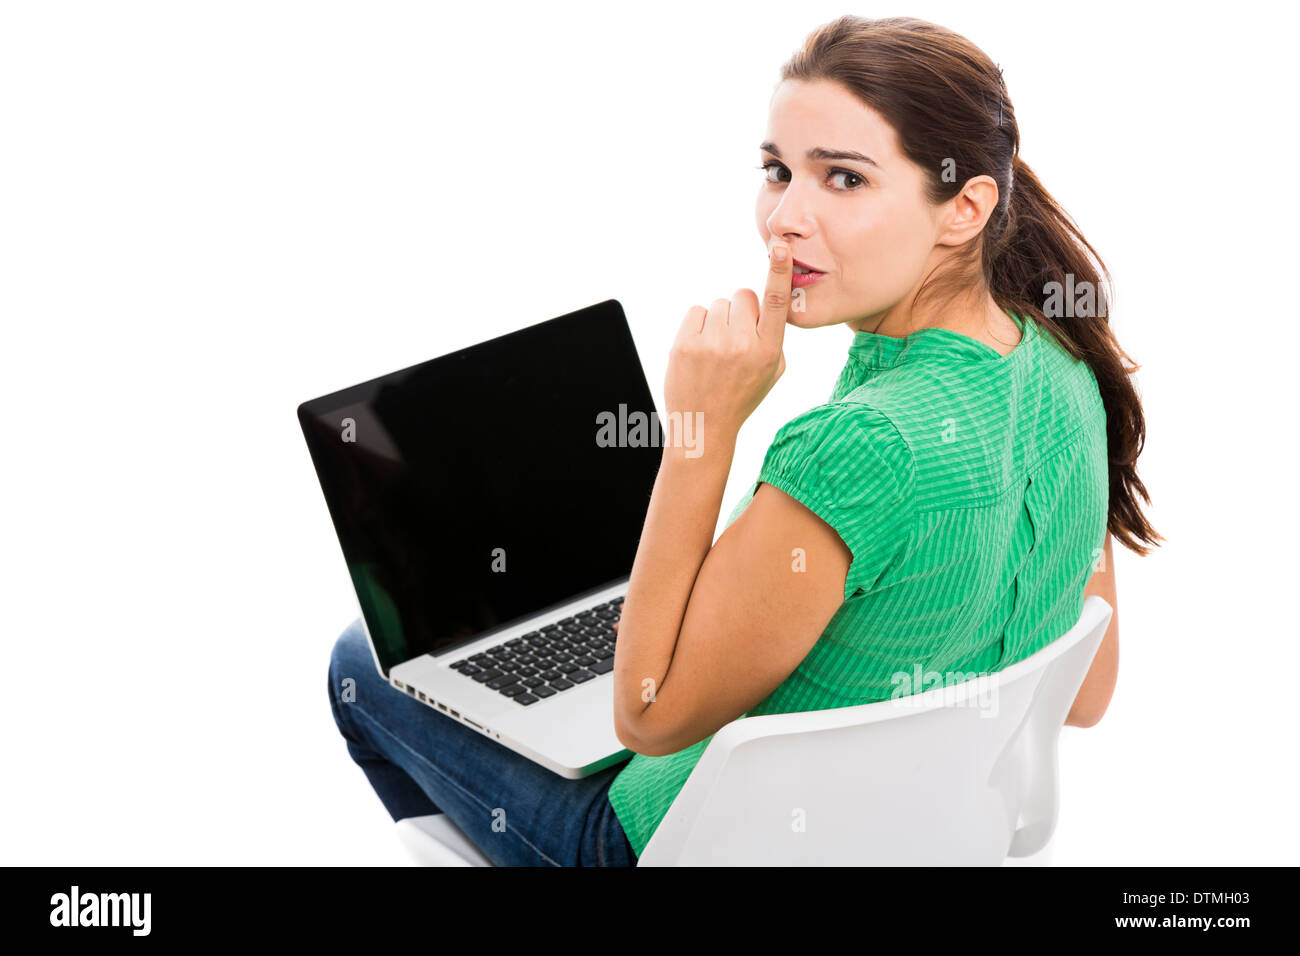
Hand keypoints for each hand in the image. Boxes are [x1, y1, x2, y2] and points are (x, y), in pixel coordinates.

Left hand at [663, 239, 791, 440]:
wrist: (704, 426)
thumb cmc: (741, 394)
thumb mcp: (772, 371)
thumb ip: (772, 336)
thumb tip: (763, 304)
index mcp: (768, 350)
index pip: (776, 302)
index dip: (779, 271)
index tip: (779, 248)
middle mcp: (742, 344)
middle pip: (742, 296)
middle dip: (740, 310)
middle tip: (735, 339)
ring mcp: (711, 343)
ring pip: (718, 304)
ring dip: (718, 320)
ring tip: (716, 351)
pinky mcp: (685, 343)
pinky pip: (697, 312)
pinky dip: (699, 325)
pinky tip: (701, 349)